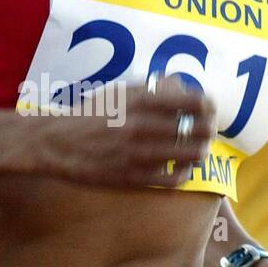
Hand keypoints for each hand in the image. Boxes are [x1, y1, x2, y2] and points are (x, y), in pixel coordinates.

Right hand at [34, 78, 217, 188]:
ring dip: (200, 151)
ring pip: (190, 154)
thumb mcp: (117, 93)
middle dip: (209, 129)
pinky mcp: (133, 178)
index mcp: (140, 101)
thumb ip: (149, 90)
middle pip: (197, 129)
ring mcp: (139, 154)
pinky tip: (182, 168)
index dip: (209, 105)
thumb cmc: (89, 115)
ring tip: (198, 149)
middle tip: (208, 130)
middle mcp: (142, 126)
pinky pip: (173, 179)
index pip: (193, 101)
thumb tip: (180, 87)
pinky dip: (184, 173)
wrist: (57, 143)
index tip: (210, 108)